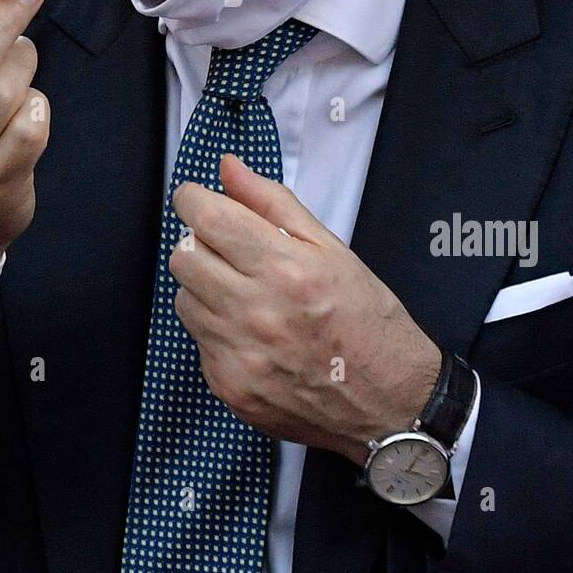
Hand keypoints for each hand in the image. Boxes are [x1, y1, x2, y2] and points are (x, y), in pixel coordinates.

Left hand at [170, 155, 440, 464]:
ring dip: (204, 287)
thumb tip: (229, 169)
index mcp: (287, 270)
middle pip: (184, 256)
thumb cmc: (368, 323)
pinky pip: (198, 341)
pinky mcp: (230, 387)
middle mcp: (258, 313)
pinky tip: (251, 332)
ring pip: (183, 299)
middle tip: (228, 248)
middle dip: (199, 242)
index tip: (196, 198)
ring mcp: (240, 355)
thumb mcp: (332, 249)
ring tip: (245, 294)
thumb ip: (273, 203)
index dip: (192, 200)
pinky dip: (215, 329)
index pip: (208, 219)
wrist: (389, 403)